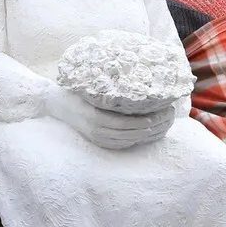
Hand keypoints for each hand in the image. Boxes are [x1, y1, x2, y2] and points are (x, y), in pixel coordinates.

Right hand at [45, 87, 175, 149]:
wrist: (56, 104)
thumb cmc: (75, 91)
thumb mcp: (92, 87)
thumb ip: (111, 89)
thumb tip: (137, 82)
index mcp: (96, 117)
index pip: (128, 123)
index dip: (147, 120)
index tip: (161, 112)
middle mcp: (97, 131)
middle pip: (132, 133)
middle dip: (153, 126)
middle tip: (169, 115)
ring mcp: (98, 138)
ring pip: (130, 140)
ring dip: (148, 133)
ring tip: (163, 123)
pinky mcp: (98, 142)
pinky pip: (122, 144)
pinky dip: (137, 139)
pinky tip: (147, 131)